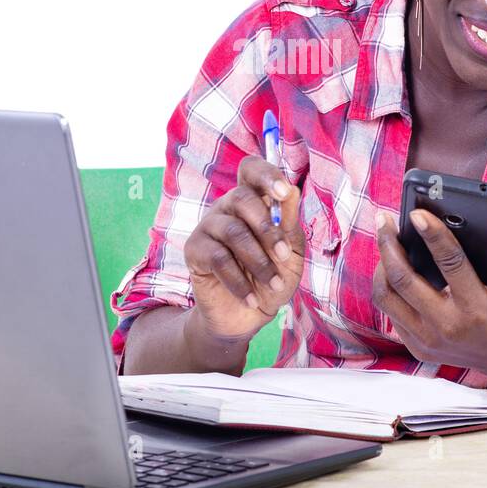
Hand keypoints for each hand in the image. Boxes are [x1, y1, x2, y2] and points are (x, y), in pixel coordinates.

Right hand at [183, 155, 305, 341]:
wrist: (246, 317)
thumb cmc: (272, 278)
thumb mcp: (290, 253)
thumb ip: (289, 224)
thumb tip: (292, 192)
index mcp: (254, 201)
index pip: (252, 170)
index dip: (266, 174)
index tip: (284, 191)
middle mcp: (228, 207)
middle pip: (241, 197)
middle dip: (267, 228)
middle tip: (284, 255)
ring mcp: (209, 226)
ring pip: (233, 231)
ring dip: (259, 262)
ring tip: (275, 284)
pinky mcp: (194, 249)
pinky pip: (218, 258)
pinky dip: (239, 282)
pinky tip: (251, 299)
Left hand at [371, 208, 486, 381]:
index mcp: (478, 309)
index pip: (450, 263)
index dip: (432, 234)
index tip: (417, 213)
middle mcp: (448, 326)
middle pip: (403, 279)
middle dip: (389, 244)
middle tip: (384, 220)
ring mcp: (429, 340)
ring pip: (388, 297)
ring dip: (382, 266)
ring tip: (386, 242)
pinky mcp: (419, 348)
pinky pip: (391, 313)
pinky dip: (388, 288)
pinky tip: (392, 267)